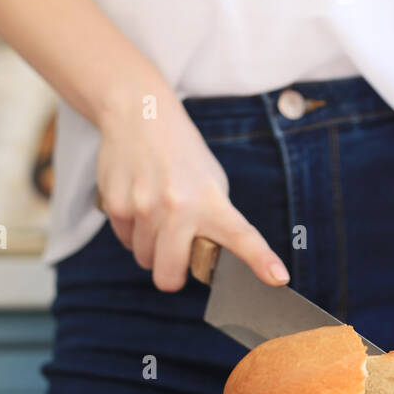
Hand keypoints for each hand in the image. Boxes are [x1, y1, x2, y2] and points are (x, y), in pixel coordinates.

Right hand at [95, 72, 289, 291]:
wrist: (139, 114)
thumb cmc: (181, 152)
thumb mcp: (211, 180)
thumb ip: (214, 219)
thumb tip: (208, 259)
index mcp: (211, 200)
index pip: (241, 236)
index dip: (261, 261)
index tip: (278, 279)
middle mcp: (178, 207)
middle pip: (169, 276)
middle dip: (172, 272)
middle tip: (177, 250)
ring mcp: (143, 207)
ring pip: (144, 259)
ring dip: (151, 247)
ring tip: (157, 213)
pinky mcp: (115, 205)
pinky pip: (124, 241)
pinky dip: (133, 231)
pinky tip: (139, 202)